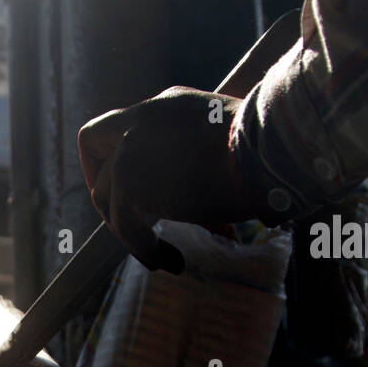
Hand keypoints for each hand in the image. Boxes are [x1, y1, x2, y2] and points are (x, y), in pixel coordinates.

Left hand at [78, 87, 262, 252]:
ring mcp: (131, 146)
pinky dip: (144, 248)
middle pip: (93, 142)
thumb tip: (208, 211)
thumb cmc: (270, 154)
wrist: (274, 150)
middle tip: (129, 218)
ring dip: (128, 231)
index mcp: (168, 105)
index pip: (127, 126)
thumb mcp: (229, 149)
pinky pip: (123, 223)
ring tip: (161, 255)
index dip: (125, 158)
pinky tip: (171, 261)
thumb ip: (202, 165)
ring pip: (105, 194)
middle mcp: (143, 118)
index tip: (146, 189)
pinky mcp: (130, 179)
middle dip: (103, 181)